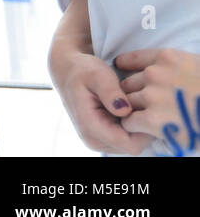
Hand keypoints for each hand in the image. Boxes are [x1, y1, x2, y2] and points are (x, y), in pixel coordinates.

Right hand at [48, 39, 154, 154]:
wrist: (67, 70)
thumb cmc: (83, 70)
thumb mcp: (97, 74)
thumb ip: (110, 92)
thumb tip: (124, 110)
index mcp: (91, 127)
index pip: (130, 144)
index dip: (145, 129)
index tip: (149, 108)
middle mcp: (93, 140)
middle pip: (134, 146)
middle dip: (143, 127)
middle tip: (143, 103)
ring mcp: (98, 141)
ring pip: (133, 144)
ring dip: (138, 126)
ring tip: (135, 103)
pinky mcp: (103, 138)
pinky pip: (128, 139)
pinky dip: (133, 125)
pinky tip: (130, 108)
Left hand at [117, 48, 199, 151]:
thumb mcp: (197, 67)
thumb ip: (176, 68)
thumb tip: (158, 72)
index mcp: (169, 58)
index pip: (134, 59)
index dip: (127, 68)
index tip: (123, 72)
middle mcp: (155, 74)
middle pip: (128, 83)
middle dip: (134, 93)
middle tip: (146, 105)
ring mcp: (152, 96)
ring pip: (126, 102)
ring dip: (133, 111)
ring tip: (148, 118)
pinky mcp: (152, 120)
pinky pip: (129, 121)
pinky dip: (134, 127)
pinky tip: (146, 129)